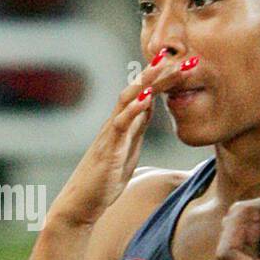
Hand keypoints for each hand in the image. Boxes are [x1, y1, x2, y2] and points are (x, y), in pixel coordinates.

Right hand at [48, 50, 200, 227]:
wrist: (82, 203)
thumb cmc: (104, 179)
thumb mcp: (129, 149)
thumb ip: (137, 128)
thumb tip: (149, 108)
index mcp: (124, 126)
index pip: (143, 96)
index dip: (159, 80)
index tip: (178, 63)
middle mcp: (115, 124)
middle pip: (136, 92)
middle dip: (155, 74)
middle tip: (174, 56)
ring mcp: (110, 135)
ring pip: (126, 102)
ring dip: (144, 84)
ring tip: (160, 67)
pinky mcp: (108, 149)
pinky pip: (120, 125)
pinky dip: (132, 110)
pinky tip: (145, 100)